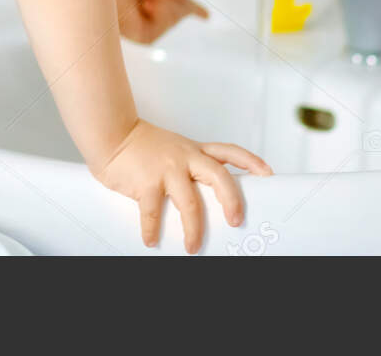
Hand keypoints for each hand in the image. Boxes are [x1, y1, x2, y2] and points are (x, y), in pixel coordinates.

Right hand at [89, 118, 273, 253]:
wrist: (113, 134)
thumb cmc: (142, 146)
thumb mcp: (174, 149)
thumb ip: (191, 166)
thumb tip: (206, 197)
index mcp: (194, 151)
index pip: (229, 152)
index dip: (251, 161)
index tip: (268, 173)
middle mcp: (185, 158)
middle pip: (218, 176)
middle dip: (231, 200)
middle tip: (236, 221)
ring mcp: (166, 169)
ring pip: (190, 202)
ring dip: (193, 229)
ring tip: (193, 247)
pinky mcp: (146, 182)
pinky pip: (153, 212)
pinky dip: (152, 230)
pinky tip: (152, 240)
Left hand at [112, 0, 207, 43]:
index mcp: (153, 2)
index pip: (179, 8)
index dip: (194, 10)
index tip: (206, 16)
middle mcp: (152, 18)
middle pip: (182, 7)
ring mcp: (150, 29)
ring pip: (177, 13)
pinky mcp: (147, 38)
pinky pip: (168, 21)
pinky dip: (161, 7)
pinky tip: (145, 2)